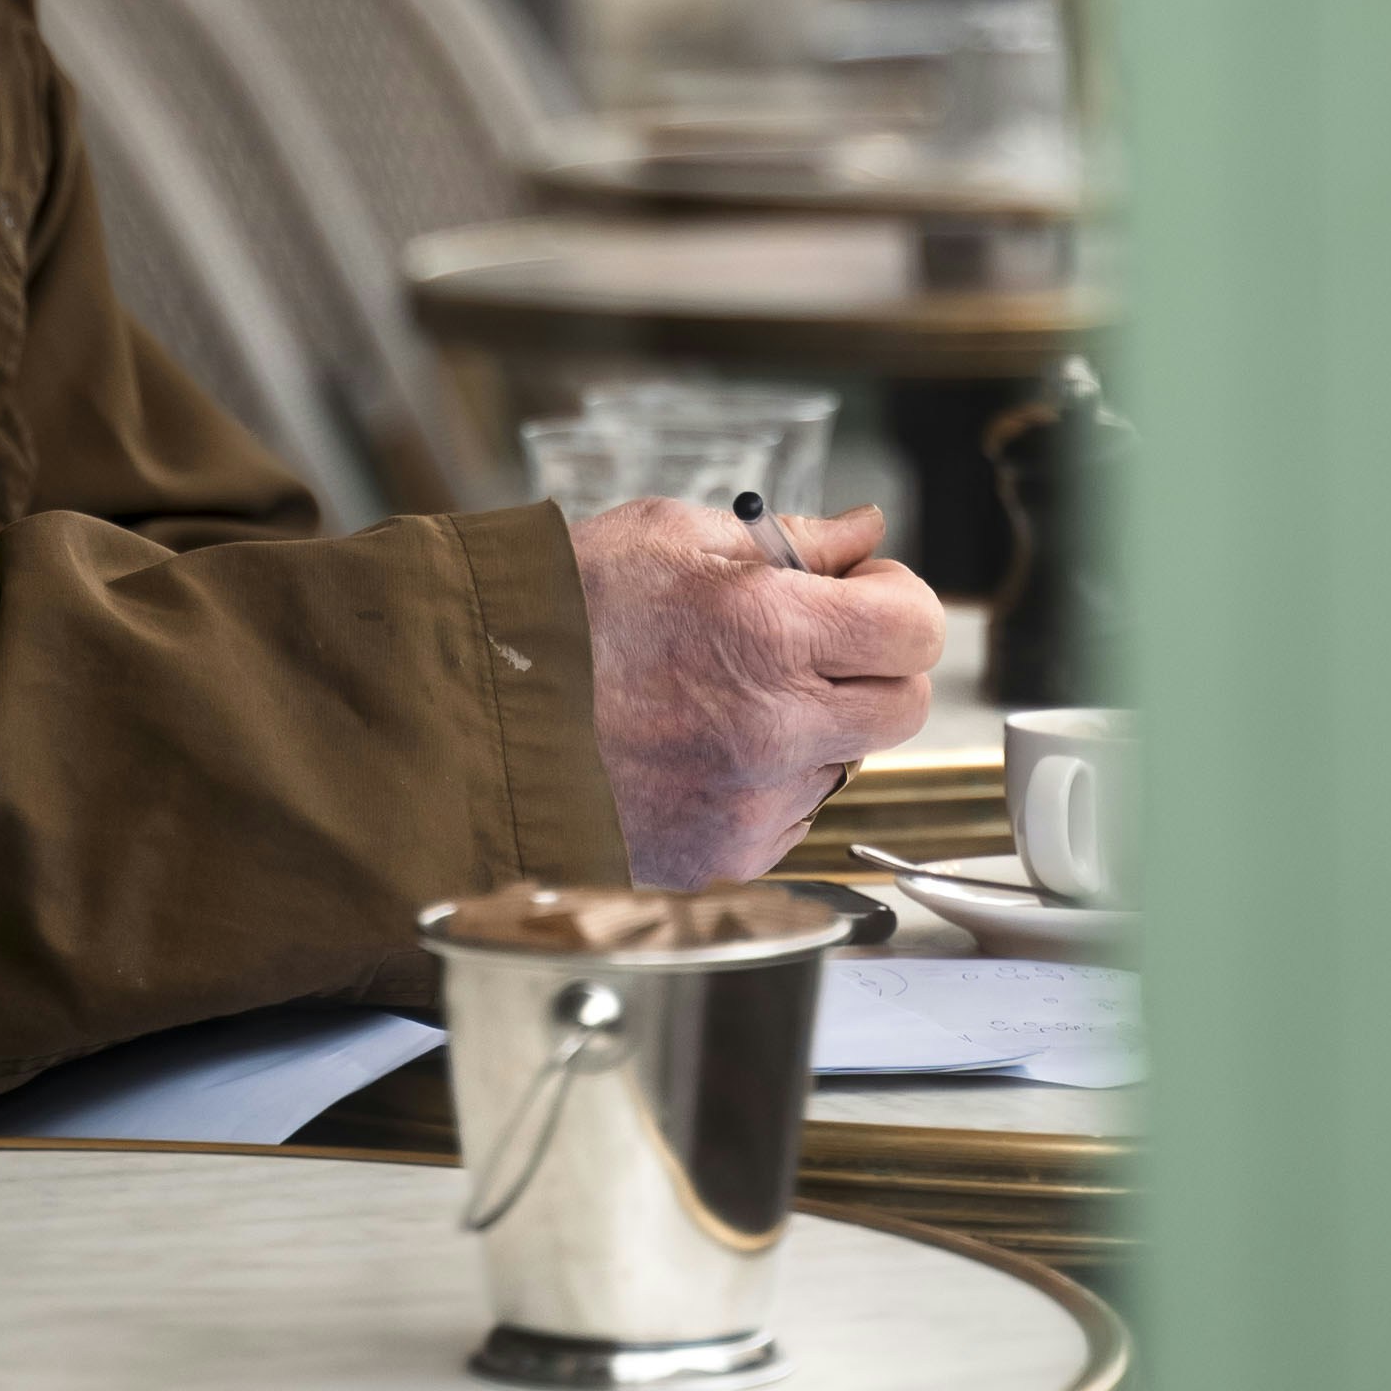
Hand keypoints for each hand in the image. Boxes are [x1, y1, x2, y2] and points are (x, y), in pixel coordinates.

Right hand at [566, 498, 945, 893]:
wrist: (473, 716)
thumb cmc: (560, 614)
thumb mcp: (672, 536)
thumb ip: (793, 539)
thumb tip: (864, 536)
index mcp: (770, 632)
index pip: (917, 629)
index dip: (897, 603)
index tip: (862, 596)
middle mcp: (776, 729)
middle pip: (905, 705)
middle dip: (874, 667)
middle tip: (814, 644)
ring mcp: (753, 802)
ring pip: (848, 761)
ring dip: (816, 726)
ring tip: (726, 695)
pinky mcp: (728, 855)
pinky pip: (793, 813)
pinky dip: (768, 780)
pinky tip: (701, 747)